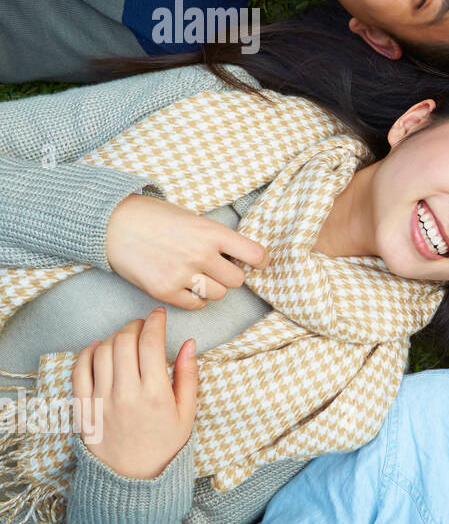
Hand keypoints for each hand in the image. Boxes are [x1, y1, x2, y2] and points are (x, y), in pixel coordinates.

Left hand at [73, 309, 198, 479]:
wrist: (133, 479)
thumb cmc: (165, 445)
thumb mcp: (186, 413)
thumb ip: (188, 376)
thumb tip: (189, 343)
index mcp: (155, 394)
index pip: (151, 343)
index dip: (155, 322)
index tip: (158, 316)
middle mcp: (125, 393)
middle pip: (124, 341)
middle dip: (134, 326)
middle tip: (143, 326)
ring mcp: (101, 400)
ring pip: (102, 351)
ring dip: (114, 337)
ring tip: (125, 339)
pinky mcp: (83, 407)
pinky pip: (79, 370)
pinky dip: (87, 353)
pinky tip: (99, 348)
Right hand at [105, 194, 269, 310]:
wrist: (113, 223)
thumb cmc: (156, 218)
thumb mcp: (194, 219)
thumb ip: (218, 239)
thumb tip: (242, 259)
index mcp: (212, 232)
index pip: (255, 254)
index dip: (260, 261)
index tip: (258, 263)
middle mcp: (200, 254)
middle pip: (237, 280)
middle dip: (230, 275)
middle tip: (216, 268)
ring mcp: (182, 274)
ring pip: (218, 294)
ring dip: (212, 287)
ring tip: (197, 275)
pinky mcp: (164, 290)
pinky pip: (196, 305)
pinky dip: (195, 298)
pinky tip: (184, 285)